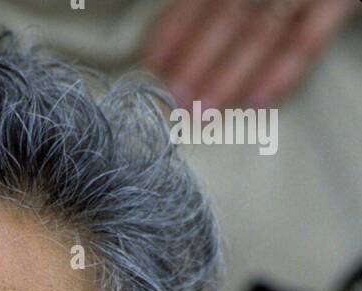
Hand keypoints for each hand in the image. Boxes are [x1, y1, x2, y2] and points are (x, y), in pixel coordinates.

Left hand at [142, 0, 355, 109]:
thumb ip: (209, 8)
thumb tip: (166, 52)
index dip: (173, 27)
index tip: (151, 64)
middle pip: (229, 13)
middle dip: (197, 60)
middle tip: (173, 99)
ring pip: (263, 30)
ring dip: (230, 75)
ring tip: (203, 110)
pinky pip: (308, 40)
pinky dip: (282, 71)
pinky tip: (255, 101)